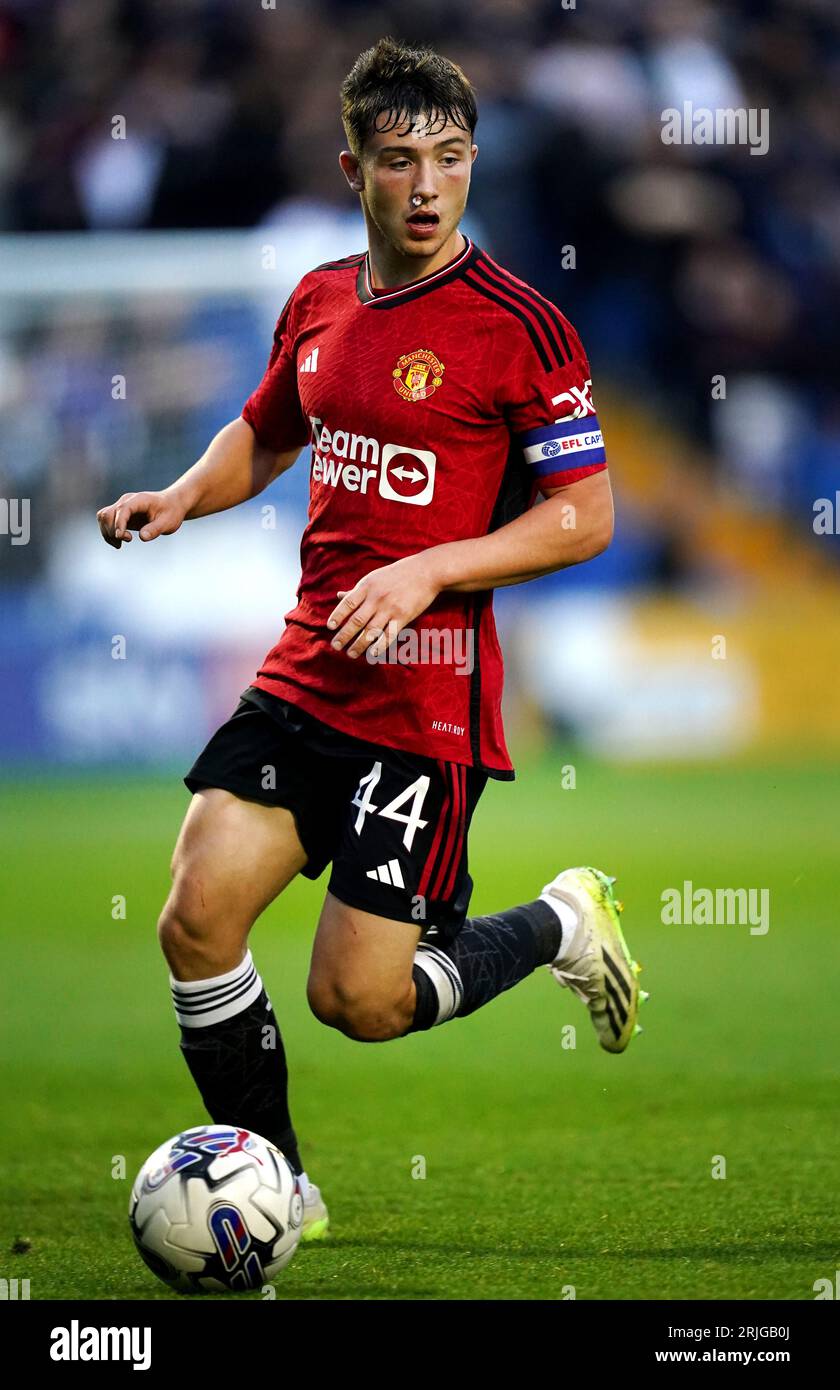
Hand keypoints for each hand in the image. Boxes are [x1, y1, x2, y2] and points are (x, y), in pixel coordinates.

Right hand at [96, 489, 186, 548]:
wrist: (171, 505)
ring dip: (107, 532)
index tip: (121, 537)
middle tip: (128, 540)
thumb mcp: (168, 522)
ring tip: (120, 544)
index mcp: (139, 500)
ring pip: (103, 517)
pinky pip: (105, 521)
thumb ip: (155, 529)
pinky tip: (118, 542)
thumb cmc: (171, 512)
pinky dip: (107, 533)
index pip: (123, 509)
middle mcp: (126, 501)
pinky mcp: (120, 514)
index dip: (119, 523)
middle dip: (112, 530)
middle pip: (108, 514)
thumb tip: (142, 537)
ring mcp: (121, 506)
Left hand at [327, 552, 442, 658]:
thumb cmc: (397, 574)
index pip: (347, 604)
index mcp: (367, 586)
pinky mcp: (403, 616)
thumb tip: (339, 596)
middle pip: (356, 620)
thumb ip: (357, 590)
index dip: (337, 616)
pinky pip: (389, 635)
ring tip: (350, 653)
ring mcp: (390, 608)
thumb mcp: (374, 578)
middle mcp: (376, 598)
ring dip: (359, 644)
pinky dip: (380, 645)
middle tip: (335, 646)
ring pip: (370, 631)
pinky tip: (372, 654)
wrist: (426, 571)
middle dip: (344, 635)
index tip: (330, 627)